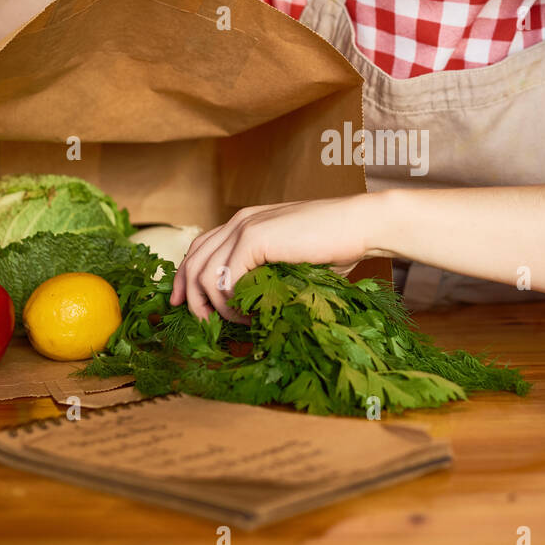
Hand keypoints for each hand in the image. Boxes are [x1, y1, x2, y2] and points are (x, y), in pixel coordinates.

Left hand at [169, 195, 389, 322]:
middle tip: (201, 323)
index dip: (185, 277)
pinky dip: (232, 303)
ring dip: (214, 306)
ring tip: (236, 323)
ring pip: (203, 273)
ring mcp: (244, 227)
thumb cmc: (336, 245)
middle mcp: (238, 221)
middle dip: (190, 298)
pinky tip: (250, 315)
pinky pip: (225, 279)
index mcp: (245, 221)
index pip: (199, 248)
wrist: (361, 225)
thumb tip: (254, 305)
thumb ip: (268, 273)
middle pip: (192, 261)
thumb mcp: (293, 259)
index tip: (183, 304)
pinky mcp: (254, 239)